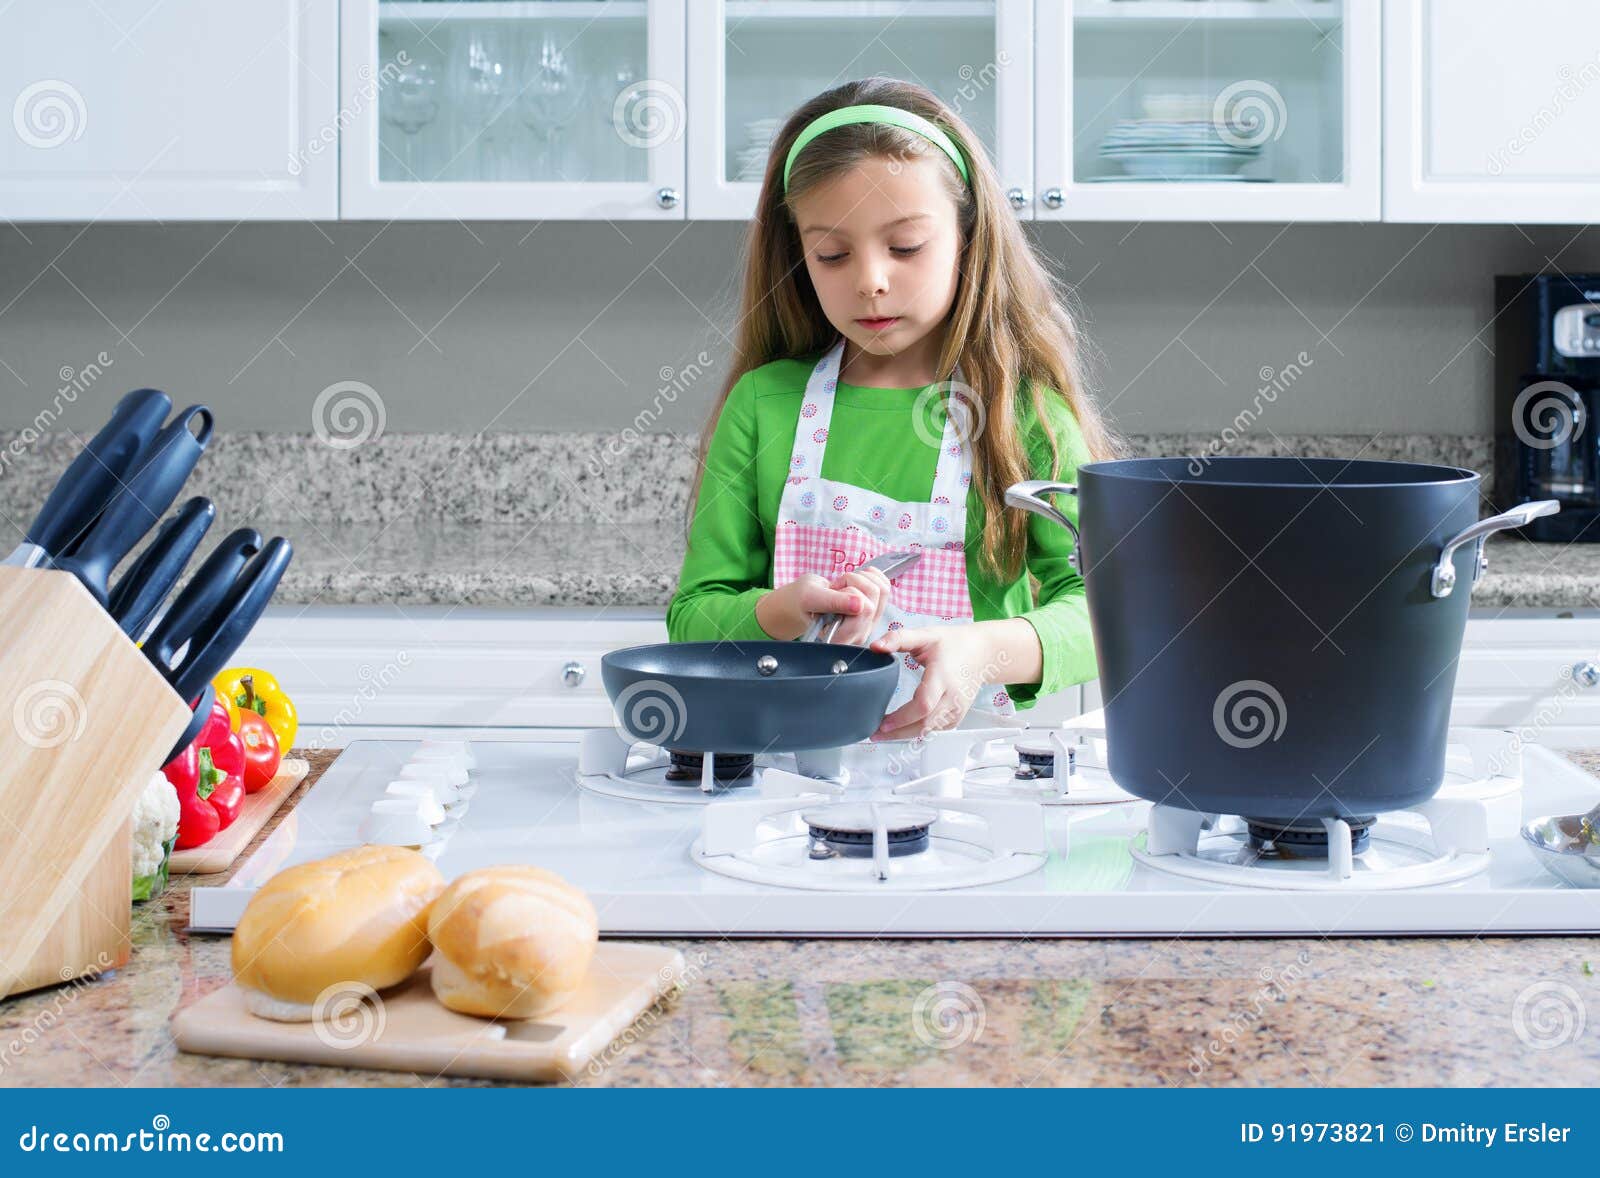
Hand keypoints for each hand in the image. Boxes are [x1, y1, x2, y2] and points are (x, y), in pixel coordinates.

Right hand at [756, 572, 884, 642]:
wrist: (803, 602)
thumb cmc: (802, 601)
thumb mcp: (811, 598)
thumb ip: (833, 602)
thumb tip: (860, 604)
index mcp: (841, 639)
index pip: (864, 610)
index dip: (850, 592)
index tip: (832, 592)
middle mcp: (858, 636)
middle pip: (875, 596)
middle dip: (854, 581)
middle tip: (835, 588)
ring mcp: (868, 625)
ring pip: (881, 589)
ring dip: (860, 578)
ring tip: (841, 587)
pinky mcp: (874, 613)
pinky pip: (885, 586)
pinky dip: (869, 576)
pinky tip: (853, 582)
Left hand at [869, 624, 1000, 740]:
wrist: (982, 653)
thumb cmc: (953, 644)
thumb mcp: (925, 635)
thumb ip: (899, 638)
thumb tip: (875, 646)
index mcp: (943, 677)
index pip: (923, 704)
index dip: (902, 718)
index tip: (882, 723)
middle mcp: (953, 697)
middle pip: (924, 724)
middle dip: (897, 732)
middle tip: (873, 733)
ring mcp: (957, 709)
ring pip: (928, 731)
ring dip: (904, 735)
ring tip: (881, 733)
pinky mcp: (957, 716)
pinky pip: (934, 730)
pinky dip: (916, 731)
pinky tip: (900, 729)